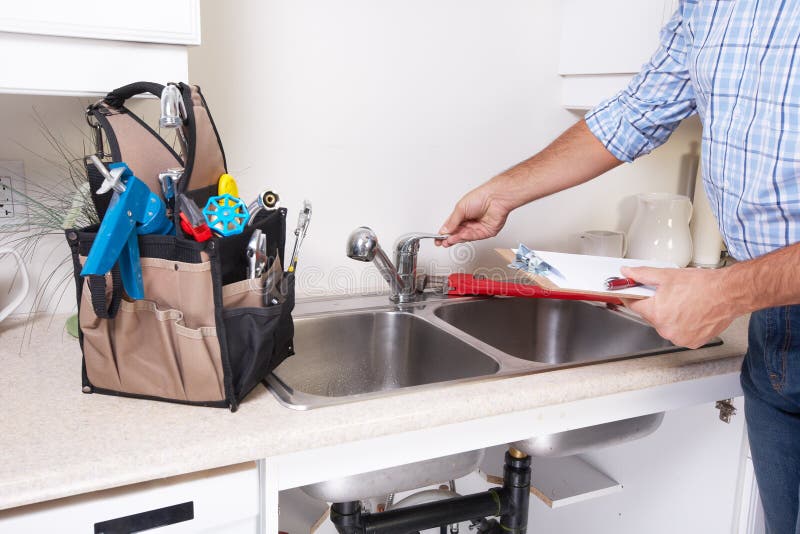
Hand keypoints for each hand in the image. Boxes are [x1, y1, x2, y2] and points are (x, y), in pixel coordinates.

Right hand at [437, 183, 516, 246]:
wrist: (496, 198)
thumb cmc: (481, 197)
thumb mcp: (460, 208)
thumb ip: (452, 221)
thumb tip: (445, 230)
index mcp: (462, 214)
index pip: (450, 226)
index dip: (443, 233)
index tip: (437, 238)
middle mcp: (469, 221)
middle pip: (456, 233)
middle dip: (448, 238)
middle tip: (441, 242)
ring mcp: (476, 227)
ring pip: (464, 237)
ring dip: (455, 239)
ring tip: (448, 240)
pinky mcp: (484, 232)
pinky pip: (473, 237)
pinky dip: (464, 237)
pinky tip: (458, 237)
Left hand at [621, 266, 735, 348]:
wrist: (728, 293)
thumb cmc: (703, 285)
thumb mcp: (667, 275)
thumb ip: (642, 274)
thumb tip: (627, 272)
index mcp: (657, 313)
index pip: (633, 306)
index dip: (632, 297)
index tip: (632, 293)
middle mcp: (666, 329)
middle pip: (650, 316)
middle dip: (655, 305)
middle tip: (669, 295)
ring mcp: (679, 337)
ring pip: (665, 325)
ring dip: (670, 316)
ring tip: (683, 304)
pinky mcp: (692, 342)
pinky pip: (680, 333)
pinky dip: (683, 325)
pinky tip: (691, 314)